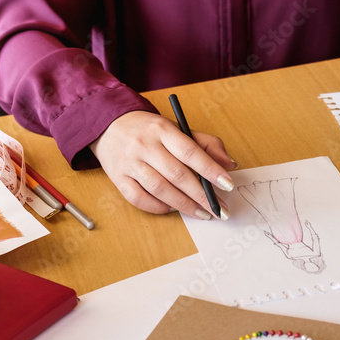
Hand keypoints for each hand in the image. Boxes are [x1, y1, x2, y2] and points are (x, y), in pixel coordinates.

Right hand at [90, 110, 236, 217]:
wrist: (109, 125)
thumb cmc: (150, 131)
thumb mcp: (178, 129)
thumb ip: (206, 144)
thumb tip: (230, 164)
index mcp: (163, 130)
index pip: (191, 151)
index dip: (211, 170)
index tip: (228, 185)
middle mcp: (145, 145)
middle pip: (177, 174)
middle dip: (202, 195)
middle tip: (220, 209)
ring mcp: (129, 162)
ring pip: (160, 189)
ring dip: (184, 205)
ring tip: (203, 213)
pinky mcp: (117, 178)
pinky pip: (138, 198)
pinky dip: (158, 207)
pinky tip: (174, 209)